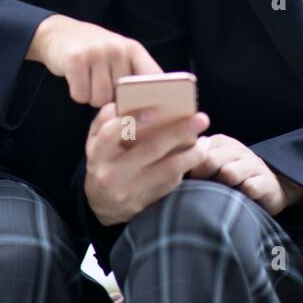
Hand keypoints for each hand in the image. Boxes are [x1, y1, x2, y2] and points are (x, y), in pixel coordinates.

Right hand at [25, 14, 160, 107]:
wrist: (59, 32)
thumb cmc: (95, 52)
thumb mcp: (119, 55)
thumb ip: (133, 77)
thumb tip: (145, 112)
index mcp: (133, 49)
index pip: (153, 77)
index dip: (153, 97)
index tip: (148, 113)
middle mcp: (117, 48)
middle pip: (122, 98)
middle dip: (110, 100)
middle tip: (101, 84)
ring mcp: (96, 52)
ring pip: (100, 99)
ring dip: (92, 98)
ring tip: (88, 80)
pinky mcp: (75, 59)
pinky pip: (81, 95)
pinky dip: (77, 94)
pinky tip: (76, 79)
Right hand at [84, 102, 210, 226]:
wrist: (99, 202)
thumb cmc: (103, 160)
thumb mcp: (96, 140)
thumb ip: (108, 120)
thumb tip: (132, 100)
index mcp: (98, 152)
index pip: (113, 133)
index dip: (134, 120)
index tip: (157, 109)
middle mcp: (112, 172)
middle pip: (151, 149)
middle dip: (179, 132)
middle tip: (201, 119)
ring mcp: (129, 190)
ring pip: (168, 170)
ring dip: (192, 154)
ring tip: (205, 142)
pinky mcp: (144, 202)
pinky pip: (170, 183)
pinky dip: (185, 168)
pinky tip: (195, 157)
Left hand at [188, 133, 302, 216]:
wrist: (271, 185)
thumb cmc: (233, 176)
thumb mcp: (214, 164)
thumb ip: (194, 162)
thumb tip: (169, 168)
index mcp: (220, 143)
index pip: (198, 148)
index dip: (187, 165)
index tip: (183, 178)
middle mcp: (237, 151)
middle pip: (211, 160)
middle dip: (201, 176)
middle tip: (199, 189)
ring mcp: (253, 165)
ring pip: (230, 173)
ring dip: (222, 186)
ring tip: (220, 194)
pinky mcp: (266, 182)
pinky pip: (250, 187)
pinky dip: (242, 195)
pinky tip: (240, 199)